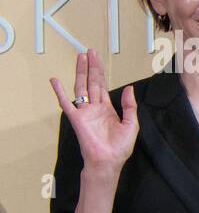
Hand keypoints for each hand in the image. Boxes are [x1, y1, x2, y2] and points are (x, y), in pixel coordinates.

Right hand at [49, 48, 138, 173]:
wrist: (109, 161)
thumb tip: (128, 88)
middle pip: (91, 82)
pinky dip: (59, 92)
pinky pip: (66, 103)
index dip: (100, 71)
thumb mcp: (131, 124)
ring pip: (81, 87)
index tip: (97, 58)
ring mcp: (84, 112)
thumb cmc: (120, 147)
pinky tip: (54, 80)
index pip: (102, 85)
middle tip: (90, 51)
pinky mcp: (76, 118)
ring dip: (80, 72)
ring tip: (80, 57)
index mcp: (107, 109)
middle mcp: (94, 108)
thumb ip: (129, 106)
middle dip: (91, 67)